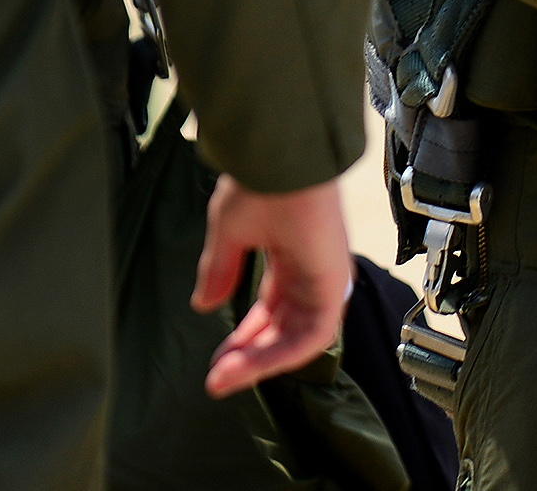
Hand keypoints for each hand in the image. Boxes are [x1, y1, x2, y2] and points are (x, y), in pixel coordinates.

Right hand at [194, 176, 352, 397]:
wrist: (278, 157)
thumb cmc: (259, 180)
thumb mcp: (230, 230)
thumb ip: (220, 269)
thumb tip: (204, 304)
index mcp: (291, 255)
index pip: (270, 308)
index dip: (244, 336)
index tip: (217, 362)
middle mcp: (310, 269)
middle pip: (283, 328)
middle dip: (249, 356)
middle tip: (217, 378)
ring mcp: (324, 277)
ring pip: (297, 338)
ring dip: (260, 362)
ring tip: (223, 378)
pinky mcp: (332, 283)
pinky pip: (312, 335)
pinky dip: (280, 355)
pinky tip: (248, 366)